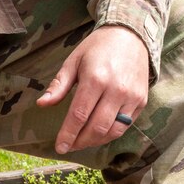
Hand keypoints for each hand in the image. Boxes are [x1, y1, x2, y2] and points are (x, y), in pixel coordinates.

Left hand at [39, 25, 149, 153]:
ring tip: (83, 141)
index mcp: (95, 79)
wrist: (131, 36)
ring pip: (113, 131)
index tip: (60, 147)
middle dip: (80, 142)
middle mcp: (116, 90)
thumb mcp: (73, 61)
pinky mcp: (142, 100)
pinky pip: (126, 125)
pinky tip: (99, 132)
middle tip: (70, 146)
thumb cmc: (98, 48)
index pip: (79, 115)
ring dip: (96, 141)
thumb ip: (59, 85)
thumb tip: (42, 104)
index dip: (68, 135)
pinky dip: (111, 133)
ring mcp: (131, 96)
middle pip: (96, 127)